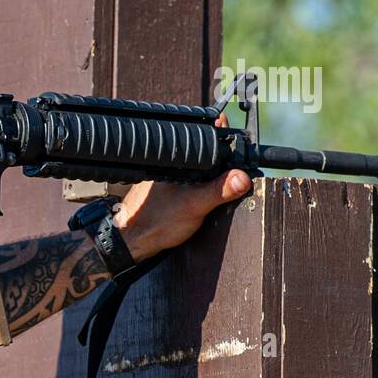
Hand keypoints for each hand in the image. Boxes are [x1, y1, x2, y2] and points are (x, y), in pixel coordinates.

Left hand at [111, 114, 251, 261]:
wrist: (135, 240)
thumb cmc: (156, 222)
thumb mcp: (194, 205)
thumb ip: (218, 190)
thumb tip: (242, 177)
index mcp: (175, 161)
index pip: (201, 140)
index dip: (220, 137)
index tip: (234, 139)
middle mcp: (171, 165)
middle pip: (203, 153)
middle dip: (220, 157)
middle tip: (234, 167)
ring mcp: (169, 176)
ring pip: (197, 168)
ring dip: (211, 172)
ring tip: (222, 180)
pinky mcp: (169, 189)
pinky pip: (191, 180)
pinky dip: (201, 184)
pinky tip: (205, 193)